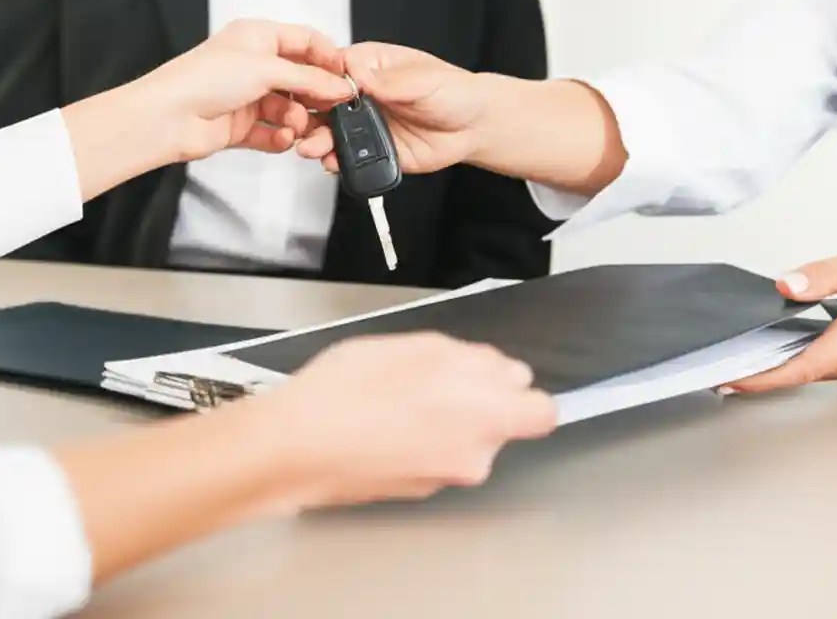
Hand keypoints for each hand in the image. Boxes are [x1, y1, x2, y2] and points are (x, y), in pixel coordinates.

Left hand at [141, 19, 353, 160]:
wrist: (167, 117)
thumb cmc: (201, 79)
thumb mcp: (266, 69)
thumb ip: (309, 79)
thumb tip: (339, 86)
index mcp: (257, 37)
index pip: (305, 41)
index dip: (329, 57)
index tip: (347, 77)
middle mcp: (253, 65)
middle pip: (301, 79)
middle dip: (316, 96)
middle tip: (332, 109)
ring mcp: (248, 96)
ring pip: (290, 110)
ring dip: (298, 121)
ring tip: (297, 128)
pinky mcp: (242, 125)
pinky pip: (274, 133)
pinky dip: (281, 138)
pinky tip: (281, 139)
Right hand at [255, 332, 556, 506]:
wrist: (293, 449)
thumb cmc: (348, 394)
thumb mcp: (418, 347)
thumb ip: (473, 359)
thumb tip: (501, 371)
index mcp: (486, 417)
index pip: (543, 412)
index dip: (520, 390)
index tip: (496, 378)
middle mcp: (473, 456)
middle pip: (498, 422)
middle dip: (474, 398)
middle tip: (428, 375)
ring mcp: (442, 478)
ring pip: (461, 438)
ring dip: (441, 417)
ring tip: (394, 394)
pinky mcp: (413, 490)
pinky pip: (431, 455)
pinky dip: (415, 437)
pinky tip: (379, 419)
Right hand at [297, 43, 487, 172]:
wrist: (475, 126)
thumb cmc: (454, 92)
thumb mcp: (424, 79)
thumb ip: (390, 80)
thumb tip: (359, 72)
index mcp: (370, 66)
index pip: (332, 69)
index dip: (316, 80)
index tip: (310, 92)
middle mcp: (363, 95)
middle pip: (323, 103)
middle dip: (309, 114)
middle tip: (302, 124)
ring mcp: (367, 124)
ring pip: (331, 131)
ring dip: (318, 139)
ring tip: (312, 147)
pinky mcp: (374, 150)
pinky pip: (349, 157)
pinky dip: (338, 161)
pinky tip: (332, 162)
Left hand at [723, 244, 836, 392]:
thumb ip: (826, 275)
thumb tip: (786, 285)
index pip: (800, 367)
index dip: (761, 377)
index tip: (729, 379)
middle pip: (798, 372)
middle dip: (758, 371)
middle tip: (717, 365)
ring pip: (809, 370)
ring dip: (776, 365)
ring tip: (737, 355)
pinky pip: (822, 366)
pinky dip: (795, 360)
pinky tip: (776, 347)